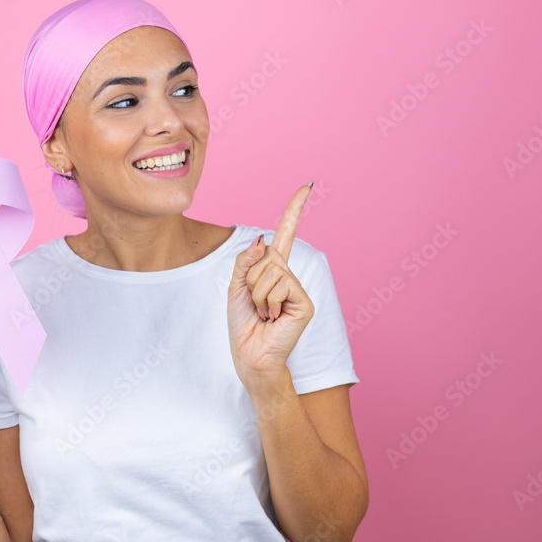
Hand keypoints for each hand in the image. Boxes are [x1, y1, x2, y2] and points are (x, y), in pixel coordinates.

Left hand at [227, 184, 313, 393]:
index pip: (285, 233)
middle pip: (266, 255)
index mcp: (273, 269)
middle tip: (254, 304)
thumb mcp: (235, 286)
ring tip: (263, 313)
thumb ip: (246, 260)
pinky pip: (280, 285)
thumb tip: (263, 240)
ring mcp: (298, 288)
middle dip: (249, 279)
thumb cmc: (242, 323)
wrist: (250, 355)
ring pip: (271, 270)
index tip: (306, 186)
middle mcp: (288, 275)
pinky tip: (273, 317)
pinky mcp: (304, 302)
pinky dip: (268, 302)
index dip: (294, 210)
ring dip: (257, 294)